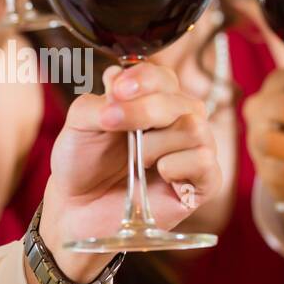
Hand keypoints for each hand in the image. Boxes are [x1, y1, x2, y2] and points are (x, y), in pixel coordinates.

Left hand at [39, 62, 221, 282]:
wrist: (79, 208)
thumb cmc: (83, 163)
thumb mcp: (80, 122)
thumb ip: (102, 99)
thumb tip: (119, 75)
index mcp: (154, 100)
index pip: (163, 78)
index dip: (143, 79)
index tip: (116, 90)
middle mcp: (180, 120)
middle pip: (180, 102)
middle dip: (142, 111)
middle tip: (110, 123)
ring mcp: (195, 150)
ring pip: (194, 129)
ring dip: (154, 144)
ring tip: (136, 161)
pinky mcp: (204, 182)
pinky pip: (203, 161)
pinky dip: (175, 166)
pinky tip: (157, 175)